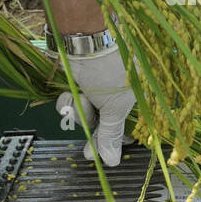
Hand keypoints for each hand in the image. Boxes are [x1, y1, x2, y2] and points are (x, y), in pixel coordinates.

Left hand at [55, 48, 135, 167]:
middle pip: (100, 124)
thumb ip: (111, 134)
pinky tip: (69, 93)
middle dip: (90, 123)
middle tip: (86, 137)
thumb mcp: (114, 107)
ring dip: (78, 110)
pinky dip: (67, 100)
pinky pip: (71, 102)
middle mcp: (115, 95)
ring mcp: (97, 89)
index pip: (122, 129)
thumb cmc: (110, 72)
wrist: (86, 39)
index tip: (94, 156)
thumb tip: (114, 162)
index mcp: (133, 100)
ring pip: (83, 114)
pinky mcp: (79, 83)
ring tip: (80, 97)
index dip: (108, 143)